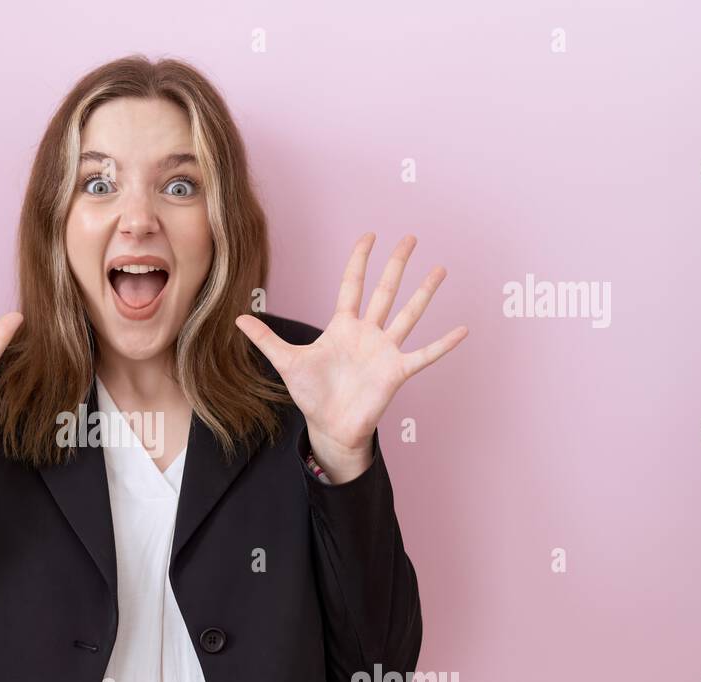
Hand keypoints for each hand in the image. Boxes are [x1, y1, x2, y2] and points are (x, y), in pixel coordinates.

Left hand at [235, 233, 466, 478]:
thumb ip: (266, 339)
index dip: (359, 260)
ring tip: (441, 270)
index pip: (352, 285)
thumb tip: (237, 318)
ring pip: (408, 315)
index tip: (369, 236)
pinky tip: (462, 329)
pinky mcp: (396, 371)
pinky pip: (424, 355)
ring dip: (425, 293)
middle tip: (411, 238)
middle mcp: (367, 333)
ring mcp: (384, 351)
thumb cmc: (312, 394)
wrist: (328, 427)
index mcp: (342, 326)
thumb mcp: (286, 362)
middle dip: (397, 265)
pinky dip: (442, 343)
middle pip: (385, 291)